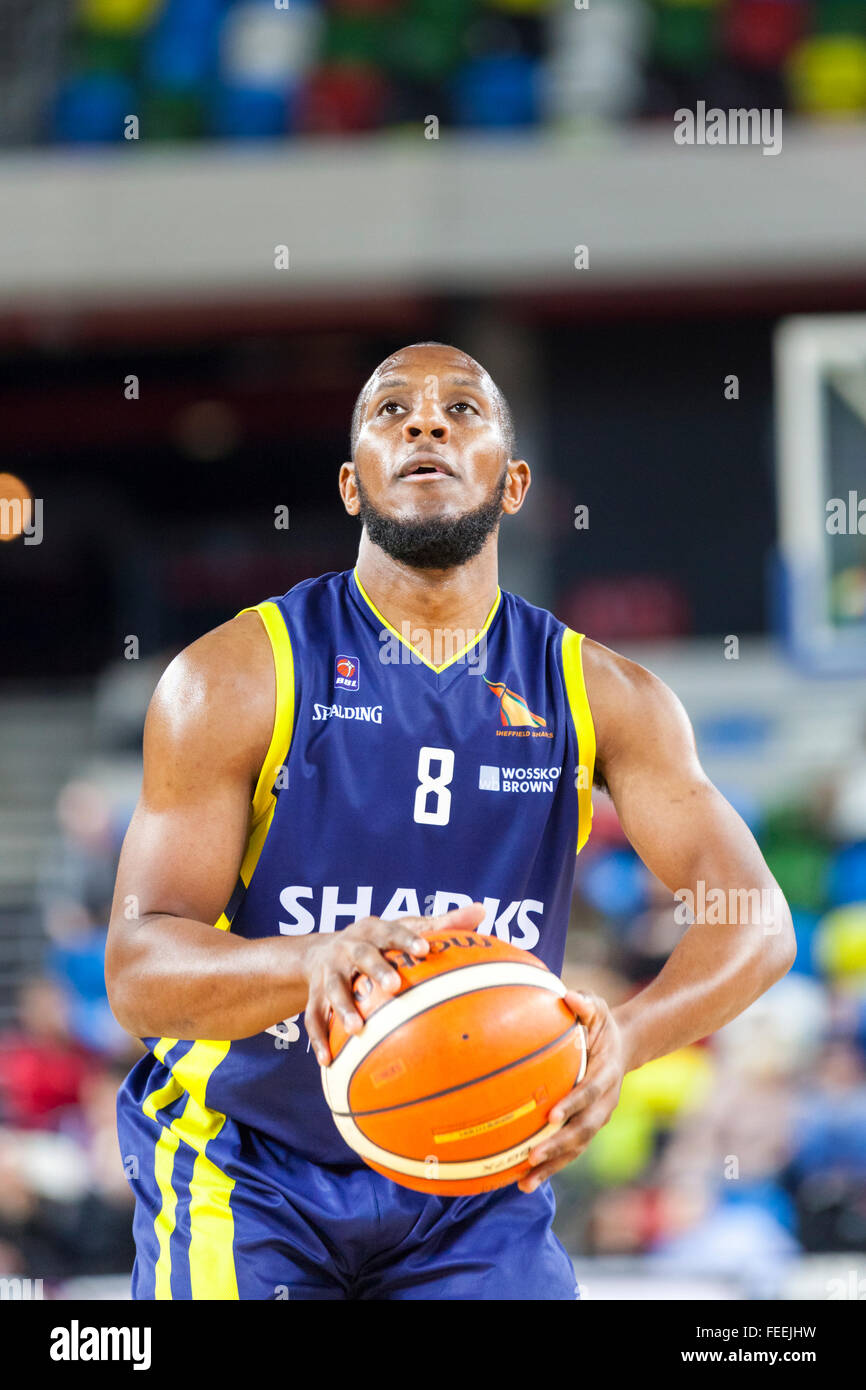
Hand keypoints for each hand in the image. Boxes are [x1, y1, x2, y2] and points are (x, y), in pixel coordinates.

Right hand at [303, 902, 484, 1065]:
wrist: (320, 952)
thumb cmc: (377, 942)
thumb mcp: (404, 927)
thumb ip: (441, 923)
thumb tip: (482, 911)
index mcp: (372, 930)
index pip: (391, 930)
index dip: (406, 939)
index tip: (425, 950)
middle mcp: (347, 948)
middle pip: (361, 955)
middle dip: (376, 969)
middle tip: (394, 987)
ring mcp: (328, 972)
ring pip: (333, 989)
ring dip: (343, 1008)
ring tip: (357, 1029)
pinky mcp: (314, 995)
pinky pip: (313, 1018)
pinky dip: (319, 1039)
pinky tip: (328, 1061)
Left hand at [517, 989, 624, 1193]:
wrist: (625, 1047)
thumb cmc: (602, 1024)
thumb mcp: (599, 1008)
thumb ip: (585, 1004)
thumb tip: (568, 995)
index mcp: (606, 1073)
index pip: (590, 1091)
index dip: (574, 1104)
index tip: (552, 1115)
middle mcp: (606, 1101)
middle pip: (584, 1129)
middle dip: (559, 1145)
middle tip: (532, 1156)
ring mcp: (598, 1118)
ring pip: (577, 1147)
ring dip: (553, 1166)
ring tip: (525, 1182)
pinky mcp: (588, 1127)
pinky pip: (571, 1151)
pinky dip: (551, 1167)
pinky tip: (525, 1180)